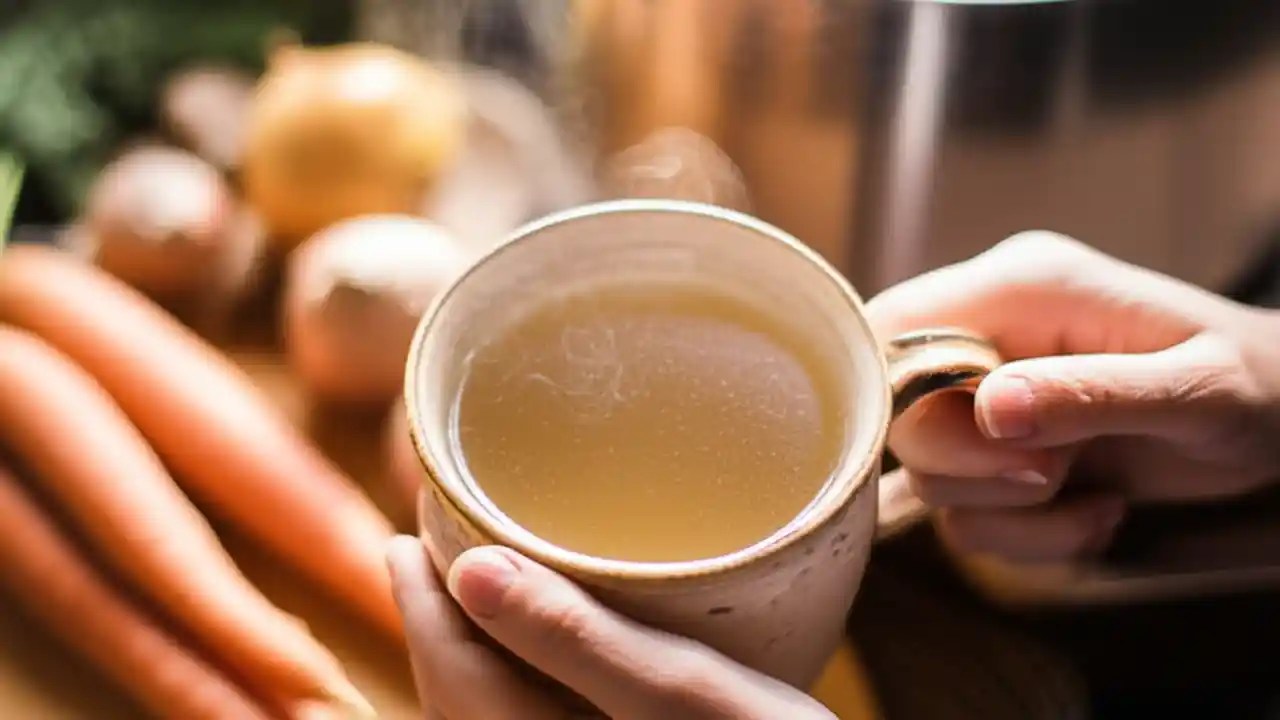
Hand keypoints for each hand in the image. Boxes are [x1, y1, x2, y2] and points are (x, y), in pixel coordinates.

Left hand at [385, 536, 835, 719]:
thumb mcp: (681, 693)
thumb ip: (574, 637)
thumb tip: (469, 568)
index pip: (451, 672)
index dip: (418, 600)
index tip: (406, 535)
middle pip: (461, 698)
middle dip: (440, 622)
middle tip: (430, 549)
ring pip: (492, 717)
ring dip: (476, 652)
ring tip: (479, 590)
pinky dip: (516, 682)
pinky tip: (547, 653)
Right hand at [868, 232, 1279, 562]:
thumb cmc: (1258, 384)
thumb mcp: (1194, 388)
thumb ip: (1090, 393)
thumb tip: (990, 410)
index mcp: (1020, 288)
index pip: (892, 324)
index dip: (897, 390)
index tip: (976, 439)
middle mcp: (993, 339)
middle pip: (902, 416)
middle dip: (973, 468)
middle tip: (1052, 474)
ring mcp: (995, 401)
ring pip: (933, 477)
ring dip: (1010, 511)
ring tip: (1091, 493)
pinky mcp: (1006, 457)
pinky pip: (971, 516)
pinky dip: (1030, 536)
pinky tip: (1096, 512)